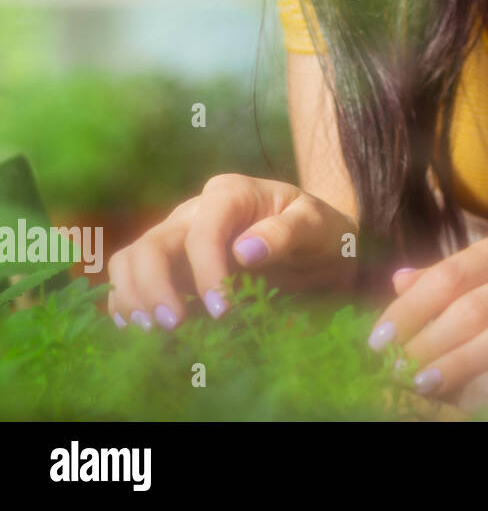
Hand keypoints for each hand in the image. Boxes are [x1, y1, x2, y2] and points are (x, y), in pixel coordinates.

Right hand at [106, 174, 357, 330]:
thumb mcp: (318, 226)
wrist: (317, 241)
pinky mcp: (170, 266)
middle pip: (152, 244)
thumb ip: (286, 232)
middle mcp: (194, 212)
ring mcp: (177, 238)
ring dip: (132, 297)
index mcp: (230, 194)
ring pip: (130, 260)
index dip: (206, 272)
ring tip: (151, 334)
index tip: (223, 311)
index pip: (202, 232)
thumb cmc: (319, 230)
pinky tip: (139, 334)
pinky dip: (127, 306)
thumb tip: (244, 251)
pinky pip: (131, 280)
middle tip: (173, 327)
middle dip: (154, 288)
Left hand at [368, 233, 487, 402]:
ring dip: (462, 362)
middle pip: (474, 307)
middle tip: (398, 370)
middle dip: (430, 341)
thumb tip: (398, 281)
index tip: (379, 340)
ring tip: (426, 384)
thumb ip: (443, 282)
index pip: (450, 275)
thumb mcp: (485, 284)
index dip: (411, 308)